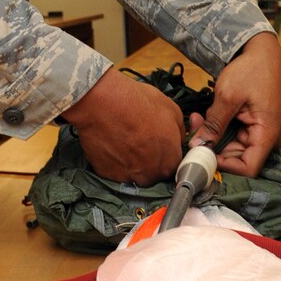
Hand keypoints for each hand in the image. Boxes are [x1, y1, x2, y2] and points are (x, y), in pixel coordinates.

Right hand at [61, 67, 183, 184]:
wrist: (101, 102)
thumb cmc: (137, 103)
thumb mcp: (172, 110)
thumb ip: (179, 132)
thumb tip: (177, 139)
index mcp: (169, 163)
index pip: (174, 165)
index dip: (167, 151)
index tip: (159, 142)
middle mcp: (150, 176)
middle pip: (153, 171)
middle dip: (149, 156)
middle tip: (140, 137)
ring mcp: (127, 178)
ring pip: (133, 172)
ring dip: (131, 159)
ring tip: (125, 138)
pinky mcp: (106, 174)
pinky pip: (114, 170)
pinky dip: (114, 159)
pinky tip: (112, 141)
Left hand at [188, 32, 280, 177]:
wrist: (261, 51)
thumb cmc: (251, 70)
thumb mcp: (228, 96)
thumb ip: (213, 124)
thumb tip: (197, 147)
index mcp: (266, 135)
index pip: (247, 169)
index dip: (223, 167)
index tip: (202, 155)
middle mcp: (264, 138)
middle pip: (235, 160)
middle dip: (210, 149)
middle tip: (192, 131)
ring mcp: (256, 132)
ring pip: (228, 148)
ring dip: (209, 137)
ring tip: (195, 119)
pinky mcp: (248, 125)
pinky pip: (228, 135)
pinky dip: (213, 128)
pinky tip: (202, 116)